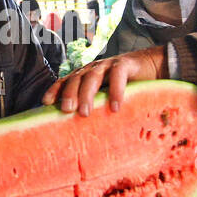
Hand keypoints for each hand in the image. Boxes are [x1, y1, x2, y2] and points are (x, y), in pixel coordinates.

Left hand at [41, 45, 166, 115]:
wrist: (151, 66)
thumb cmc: (126, 87)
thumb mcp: (106, 96)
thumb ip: (95, 106)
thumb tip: (80, 132)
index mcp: (85, 75)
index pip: (66, 80)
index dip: (55, 90)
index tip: (45, 103)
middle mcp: (94, 68)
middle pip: (76, 78)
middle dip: (69, 94)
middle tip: (66, 110)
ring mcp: (108, 64)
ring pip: (93, 76)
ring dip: (87, 94)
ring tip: (85, 113)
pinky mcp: (125, 64)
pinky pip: (118, 75)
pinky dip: (115, 90)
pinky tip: (115, 106)